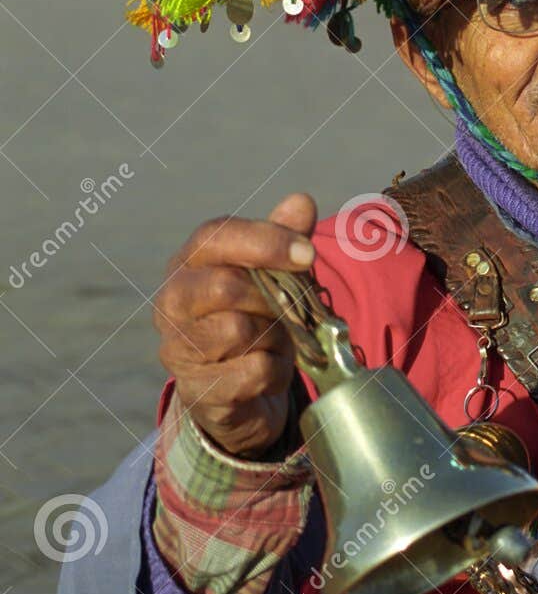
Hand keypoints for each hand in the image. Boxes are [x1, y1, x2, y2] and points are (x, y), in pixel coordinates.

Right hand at [153, 193, 317, 456]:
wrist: (238, 392)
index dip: (265, 241)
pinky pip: (252, 372)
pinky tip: (266, 371)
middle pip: (227, 286)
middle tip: (289, 312)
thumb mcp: (272, 275)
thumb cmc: (254, 317)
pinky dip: (274, 371)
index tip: (309, 254)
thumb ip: (284, 237)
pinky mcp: (197, 391)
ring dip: (274, 337)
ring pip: (239, 331)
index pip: (216, 236)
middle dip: (272, 299)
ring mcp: (178, 349)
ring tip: (273, 342)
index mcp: (188, 264)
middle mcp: (172, 302)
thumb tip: (301, 201)